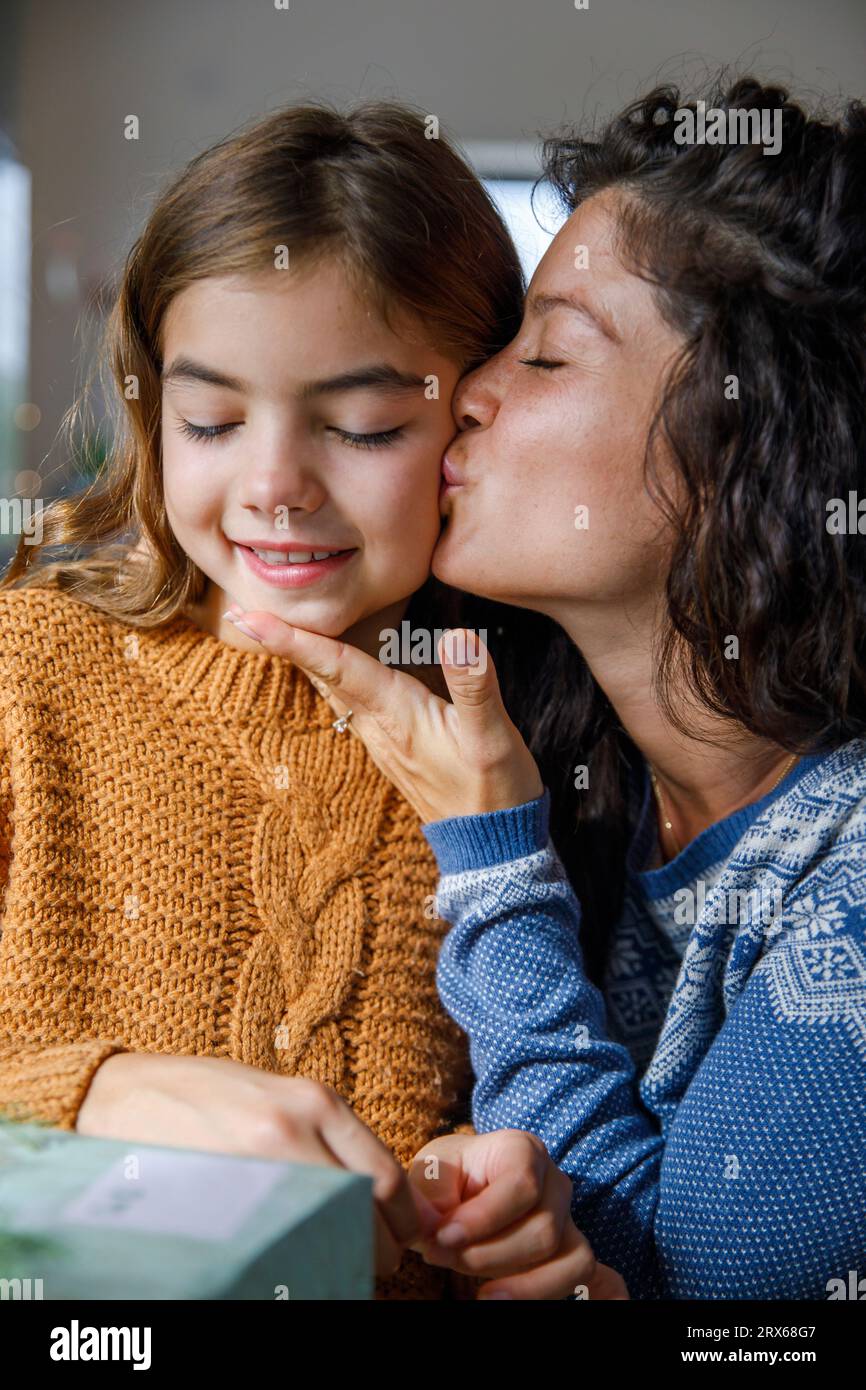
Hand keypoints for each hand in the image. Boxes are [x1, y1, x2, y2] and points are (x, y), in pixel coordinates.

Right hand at [77, 1052, 439, 1277]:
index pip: (387, 1179)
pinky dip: (298, 1266)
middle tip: (367, 1261)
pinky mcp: (226, 1197)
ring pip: (331, 1235)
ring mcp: (259, 1164)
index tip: (397, 1238)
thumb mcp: (277, 1097)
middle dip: (375, 1248)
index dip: (400, 1221)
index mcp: (316, 1102)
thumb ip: (325, 1135)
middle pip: (367, 1212)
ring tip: (330, 1266)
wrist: (124, 1097)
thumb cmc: (205, 1097)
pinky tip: (290, 1265)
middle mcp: (295, 1129)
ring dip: (341, 1260)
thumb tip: (375, 1192)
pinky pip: (282, 1247)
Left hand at [225, 606, 543, 821]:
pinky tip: (330, 665)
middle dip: (282, 643)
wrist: (491, 848)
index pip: (337, 666)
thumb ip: (474, 687)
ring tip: (270, 630)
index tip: (247, 618)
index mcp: (396, 714)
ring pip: (333, 688)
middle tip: (237, 613)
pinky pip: (350, 701)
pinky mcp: (393, 745)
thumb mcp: (492, 739)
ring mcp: (382, 739)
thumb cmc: (494, 793)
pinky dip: (331, 674)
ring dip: (302, 658)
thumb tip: (459, 636)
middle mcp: (378, 726)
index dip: (293, 639)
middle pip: (322, 675)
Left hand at [405, 1130, 629, 1299]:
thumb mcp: (429, 1176)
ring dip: (522, 1286)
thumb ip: (428, 1197)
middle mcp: (556, 1183)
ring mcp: (570, 1220)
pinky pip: (592, 1279)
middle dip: (489, 1256)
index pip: (521, 1188)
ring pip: (570, 1262)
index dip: (482, 1220)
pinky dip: (585, 1296)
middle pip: (543, 1233)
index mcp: (524, 1150)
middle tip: (443, 1258)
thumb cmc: (446, 1181)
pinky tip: (566, 1303)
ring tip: (480, 1293)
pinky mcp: (573, 1253)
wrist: (458, 1194)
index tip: (441, 1238)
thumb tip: (430, 1225)